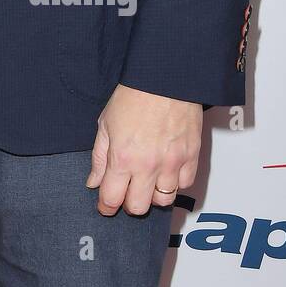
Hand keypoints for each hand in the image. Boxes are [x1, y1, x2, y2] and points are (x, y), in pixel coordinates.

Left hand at [85, 84, 202, 216]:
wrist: (164, 79)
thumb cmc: (133, 96)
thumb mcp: (105, 124)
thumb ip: (99, 157)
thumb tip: (94, 182)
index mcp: (122, 157)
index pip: (112, 198)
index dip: (106, 206)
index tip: (105, 205)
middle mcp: (148, 165)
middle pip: (138, 207)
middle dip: (129, 203)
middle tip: (126, 192)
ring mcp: (172, 163)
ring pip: (164, 201)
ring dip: (153, 195)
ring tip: (147, 181)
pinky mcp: (191, 157)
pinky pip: (184, 184)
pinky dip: (175, 183)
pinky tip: (166, 171)